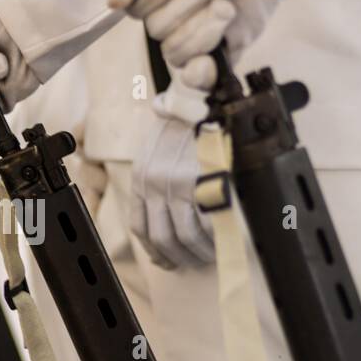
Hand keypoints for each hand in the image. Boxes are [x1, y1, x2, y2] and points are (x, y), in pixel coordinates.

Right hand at [108, 0, 278, 90]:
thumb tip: (115, 6)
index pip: (136, 9)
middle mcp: (169, 12)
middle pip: (157, 30)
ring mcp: (195, 33)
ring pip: (176, 51)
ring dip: (206, 22)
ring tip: (227, 0)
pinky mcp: (223, 50)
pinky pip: (199, 79)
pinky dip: (199, 74)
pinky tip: (206, 62)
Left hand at [130, 92, 213, 270]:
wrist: (204, 99)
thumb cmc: (185, 123)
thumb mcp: (159, 149)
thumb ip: (158, 180)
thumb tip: (168, 213)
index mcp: (142, 176)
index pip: (140, 225)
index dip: (154, 249)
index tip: (165, 260)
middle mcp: (154, 181)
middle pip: (161, 236)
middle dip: (177, 256)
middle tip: (193, 261)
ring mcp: (176, 183)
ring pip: (183, 235)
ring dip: (197, 252)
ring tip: (210, 255)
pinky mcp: (199, 182)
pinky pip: (203, 225)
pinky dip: (212, 240)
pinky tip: (219, 243)